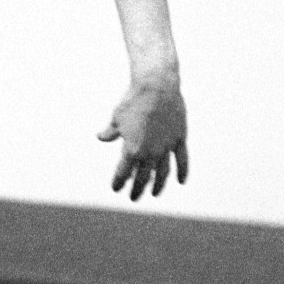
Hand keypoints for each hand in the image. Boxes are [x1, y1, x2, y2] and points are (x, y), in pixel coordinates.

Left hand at [98, 76, 187, 199]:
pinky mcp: (179, 138)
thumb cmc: (133, 100)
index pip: (123, 173)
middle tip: (133, 197)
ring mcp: (166, 146)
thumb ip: (111, 132)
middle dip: (137, 189)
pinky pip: (182, 160)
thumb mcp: (117, 117)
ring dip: (158, 185)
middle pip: (142, 177)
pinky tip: (181, 181)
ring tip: (154, 193)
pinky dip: (182, 172)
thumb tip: (101, 137)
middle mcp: (150, 152)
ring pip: (163, 172)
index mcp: (131, 149)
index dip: (118, 183)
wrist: (156, 86)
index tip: (116, 189)